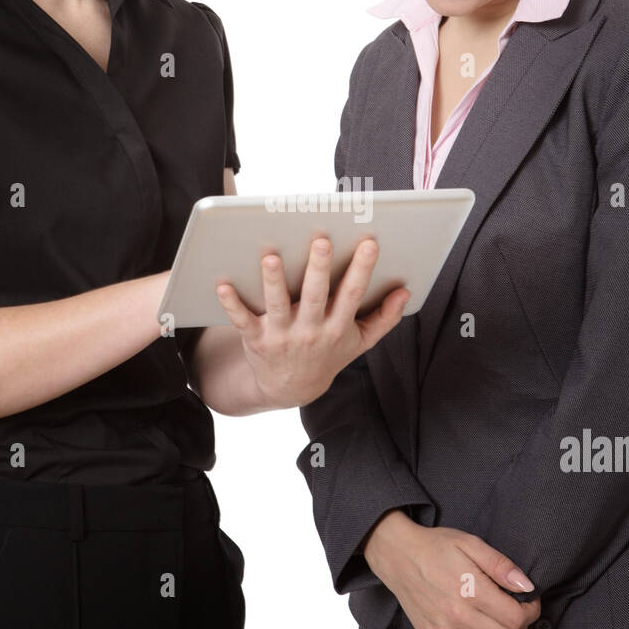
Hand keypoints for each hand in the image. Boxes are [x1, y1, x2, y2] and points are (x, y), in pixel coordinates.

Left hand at [213, 236, 409, 408]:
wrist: (291, 388)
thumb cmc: (328, 354)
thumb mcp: (360, 342)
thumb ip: (384, 318)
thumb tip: (405, 292)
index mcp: (338, 327)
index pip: (352, 294)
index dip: (362, 269)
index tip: (369, 243)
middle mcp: (311, 330)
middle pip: (316, 296)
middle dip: (319, 269)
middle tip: (321, 240)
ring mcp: (282, 335)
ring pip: (278, 304)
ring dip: (273, 281)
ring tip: (271, 257)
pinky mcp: (255, 338)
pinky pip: (242, 319)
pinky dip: (231, 304)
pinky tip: (222, 284)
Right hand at [365, 514, 541, 628]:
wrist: (398, 557)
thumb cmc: (437, 547)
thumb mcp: (471, 543)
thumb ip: (501, 565)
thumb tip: (528, 587)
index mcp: (470, 590)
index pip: (517, 617)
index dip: (531, 610)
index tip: (529, 602)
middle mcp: (457, 617)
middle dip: (521, 626)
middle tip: (518, 612)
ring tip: (505, 626)